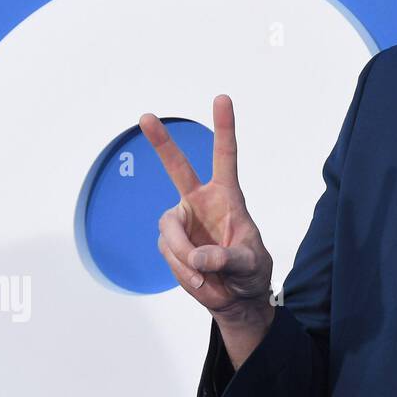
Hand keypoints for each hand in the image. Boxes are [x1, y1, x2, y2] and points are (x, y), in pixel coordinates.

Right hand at [141, 94, 272, 323]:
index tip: (222, 98)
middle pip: (177, 168)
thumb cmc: (250, 272)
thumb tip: (200, 256)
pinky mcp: (170, 243)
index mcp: (228, 196)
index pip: (225, 156)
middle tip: (146, 116)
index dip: (223, 127)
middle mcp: (201, 202)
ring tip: (207, 275)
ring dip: (185, 257)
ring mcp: (182, 222)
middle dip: (161, 143)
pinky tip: (200, 279)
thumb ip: (228, 258)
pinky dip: (183, 271)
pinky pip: (168, 253)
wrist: (235, 297)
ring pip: (168, 231)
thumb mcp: (250, 264)